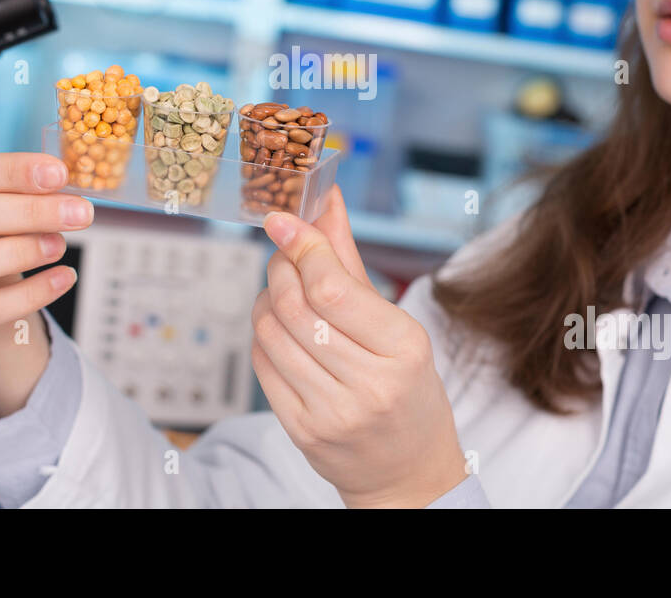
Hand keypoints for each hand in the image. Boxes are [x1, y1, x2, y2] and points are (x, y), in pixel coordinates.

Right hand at [0, 152, 93, 412]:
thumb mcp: (2, 204)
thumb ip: (23, 191)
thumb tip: (63, 183)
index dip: (11, 172)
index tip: (59, 174)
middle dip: (27, 213)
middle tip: (78, 213)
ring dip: (16, 253)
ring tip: (60, 246)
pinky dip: (25, 297)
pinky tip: (62, 279)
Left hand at [251, 185, 466, 507]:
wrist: (406, 471)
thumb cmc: (407, 390)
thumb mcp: (398, 325)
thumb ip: (351, 261)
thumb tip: (325, 198)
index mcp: (404, 349)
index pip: (334, 289)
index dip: (302, 247)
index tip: (282, 218)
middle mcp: (370, 384)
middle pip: (298, 307)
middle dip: (282, 267)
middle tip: (285, 252)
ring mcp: (332, 413)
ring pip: (272, 333)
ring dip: (267, 299)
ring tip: (282, 290)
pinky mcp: (301, 431)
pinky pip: (263, 365)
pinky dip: (263, 334)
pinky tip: (279, 328)